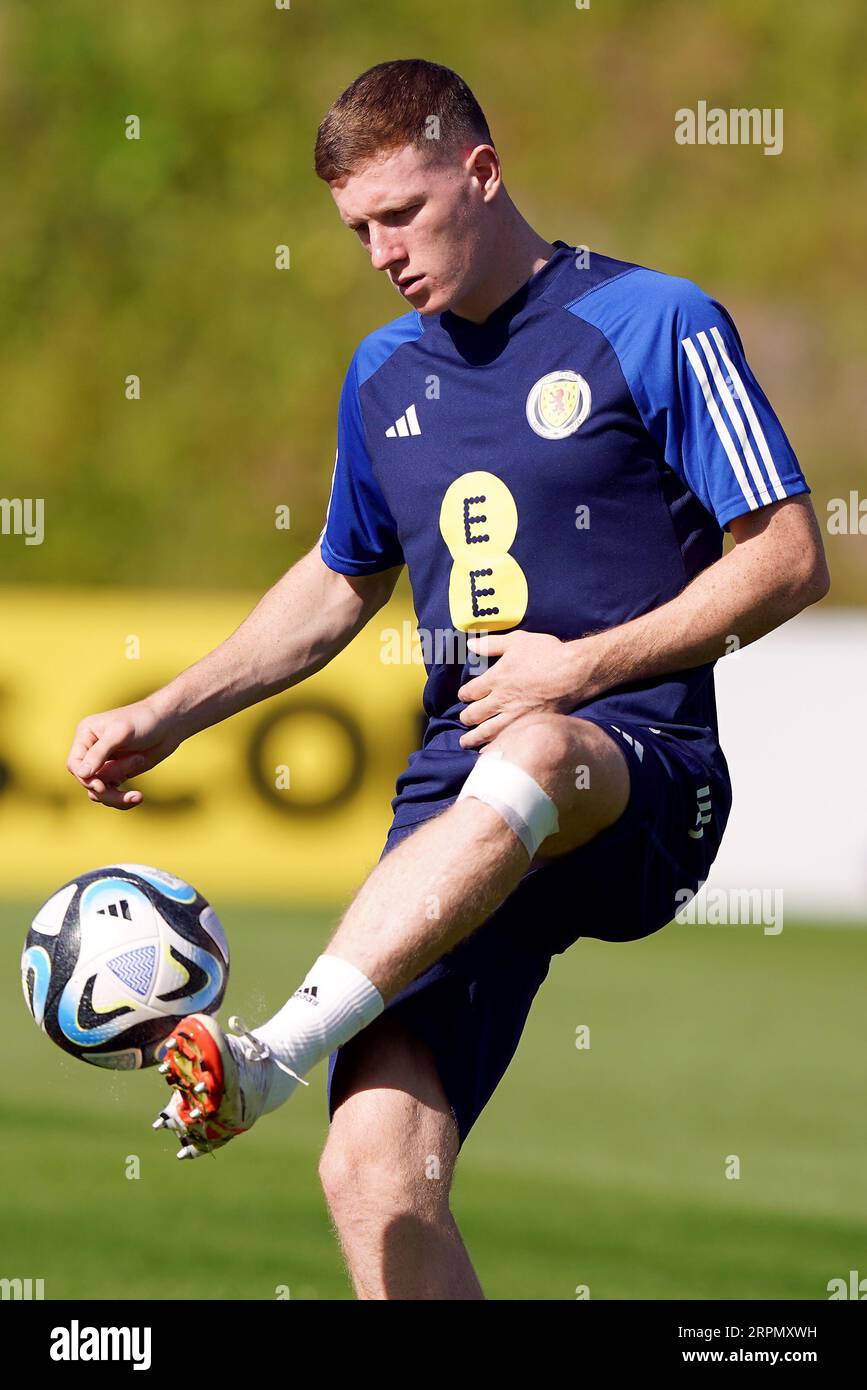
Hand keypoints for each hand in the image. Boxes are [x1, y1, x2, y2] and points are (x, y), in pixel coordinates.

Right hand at [66, 697, 183, 809]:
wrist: (170, 723)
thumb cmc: (144, 720)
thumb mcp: (120, 733)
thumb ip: (99, 753)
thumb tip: (81, 774)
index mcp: (86, 735)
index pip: (75, 764)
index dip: (85, 778)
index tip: (100, 786)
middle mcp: (92, 751)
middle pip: (87, 781)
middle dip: (106, 788)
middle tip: (127, 792)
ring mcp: (106, 764)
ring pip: (99, 791)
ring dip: (117, 793)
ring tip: (139, 783)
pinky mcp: (119, 773)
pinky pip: (113, 793)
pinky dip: (124, 798)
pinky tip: (138, 797)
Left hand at [456, 630, 592, 749]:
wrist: (574, 672)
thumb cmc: (547, 653)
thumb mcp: (517, 641)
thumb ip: (490, 644)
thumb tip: (470, 645)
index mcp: (495, 679)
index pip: (470, 692)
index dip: (463, 695)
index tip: (463, 696)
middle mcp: (501, 700)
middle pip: (474, 714)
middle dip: (466, 717)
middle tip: (464, 719)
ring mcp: (515, 715)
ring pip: (486, 731)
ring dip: (473, 737)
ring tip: (466, 742)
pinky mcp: (529, 725)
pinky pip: (507, 739)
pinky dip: (495, 746)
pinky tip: (491, 751)